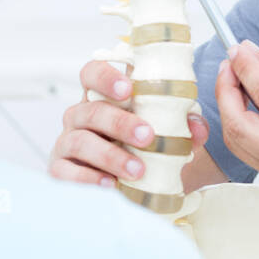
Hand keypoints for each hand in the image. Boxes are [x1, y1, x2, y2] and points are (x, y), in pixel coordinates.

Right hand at [51, 59, 209, 187]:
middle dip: (120, 123)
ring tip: (138, 170)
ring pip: (80, 142)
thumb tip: (198, 127)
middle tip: (147, 136)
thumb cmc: (140, 148)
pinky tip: (110, 185)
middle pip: (91, 110)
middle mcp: (79, 116)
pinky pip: (65, 172)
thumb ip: (183, 126)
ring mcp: (66, 143)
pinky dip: (88, 179)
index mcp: (101, 98)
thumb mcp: (163, 133)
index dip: (105, 77)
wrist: (127, 184)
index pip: (91, 74)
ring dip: (110, 155)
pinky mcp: (60, 170)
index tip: (128, 88)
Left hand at [214, 41, 258, 197]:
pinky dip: (239, 125)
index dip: (244, 66)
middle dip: (225, 89)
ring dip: (228, 107)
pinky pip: (245, 150)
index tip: (237, 50)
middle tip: (229, 66)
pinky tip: (246, 106)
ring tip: (236, 83)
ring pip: (234, 139)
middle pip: (236, 121)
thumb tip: (253, 54)